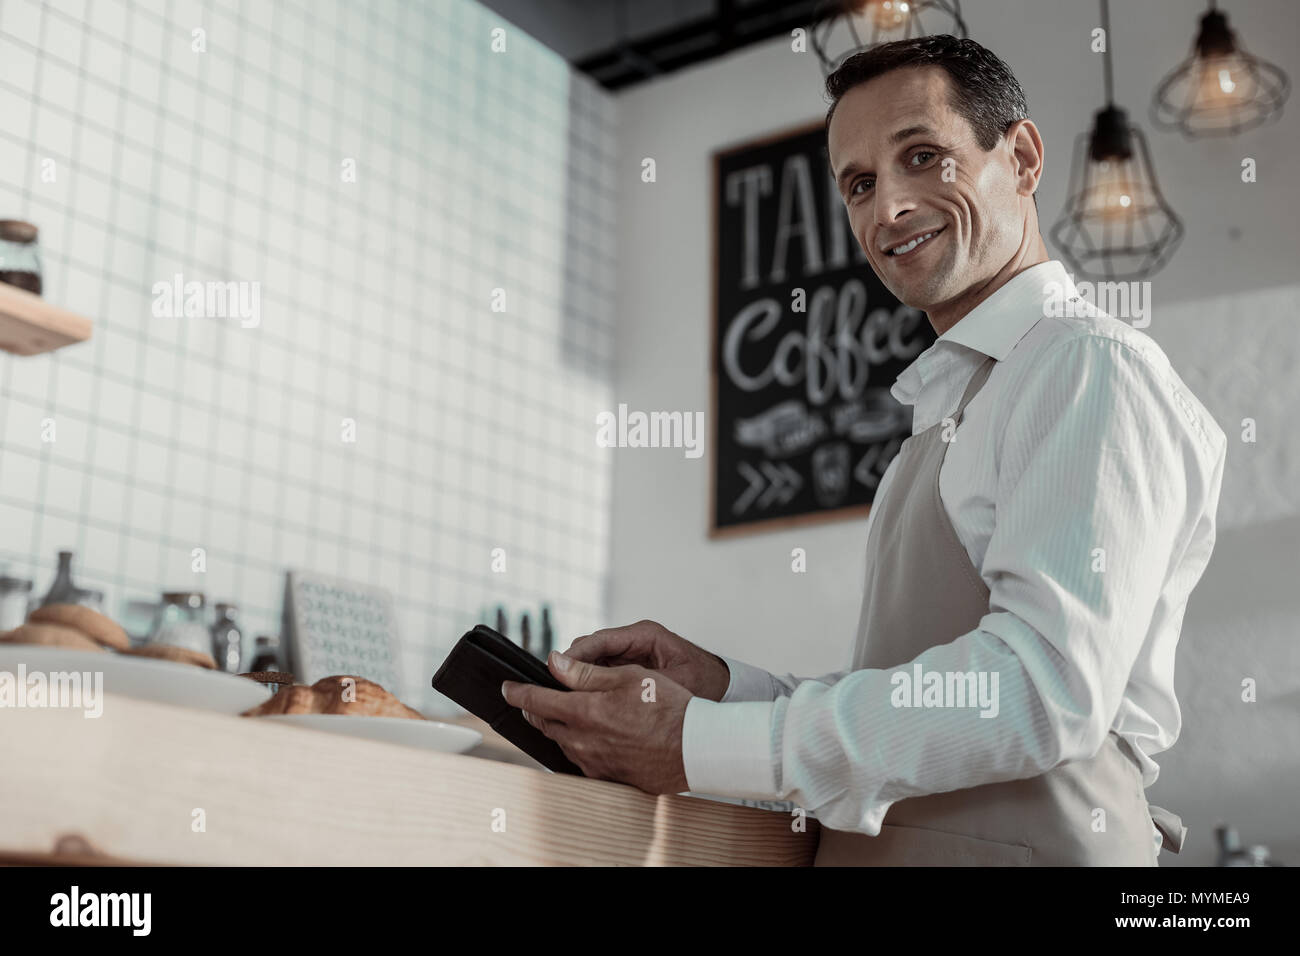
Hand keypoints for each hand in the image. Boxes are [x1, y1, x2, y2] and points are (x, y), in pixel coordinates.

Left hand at [501, 651, 692, 793]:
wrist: (695, 748)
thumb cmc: (667, 707)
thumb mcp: (627, 676)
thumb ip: (585, 672)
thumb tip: (554, 663)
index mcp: (583, 712)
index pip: (536, 701)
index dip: (518, 692)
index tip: (506, 688)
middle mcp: (582, 741)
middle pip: (545, 724)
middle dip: (535, 710)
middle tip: (533, 699)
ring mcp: (593, 762)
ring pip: (563, 741)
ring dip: (559, 726)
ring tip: (568, 713)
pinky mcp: (606, 776)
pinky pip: (581, 758)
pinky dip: (578, 743)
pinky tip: (593, 735)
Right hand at [563, 620, 729, 700]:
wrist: (722, 688)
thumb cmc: (704, 682)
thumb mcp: (675, 682)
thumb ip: (641, 681)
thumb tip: (606, 683)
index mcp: (644, 634)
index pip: (600, 639)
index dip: (577, 655)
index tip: (557, 669)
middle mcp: (633, 641)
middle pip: (591, 650)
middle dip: (571, 668)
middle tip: (554, 688)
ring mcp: (628, 655)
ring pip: (592, 664)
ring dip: (578, 679)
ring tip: (563, 699)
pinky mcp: (627, 670)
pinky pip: (601, 675)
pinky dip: (589, 687)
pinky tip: (581, 704)